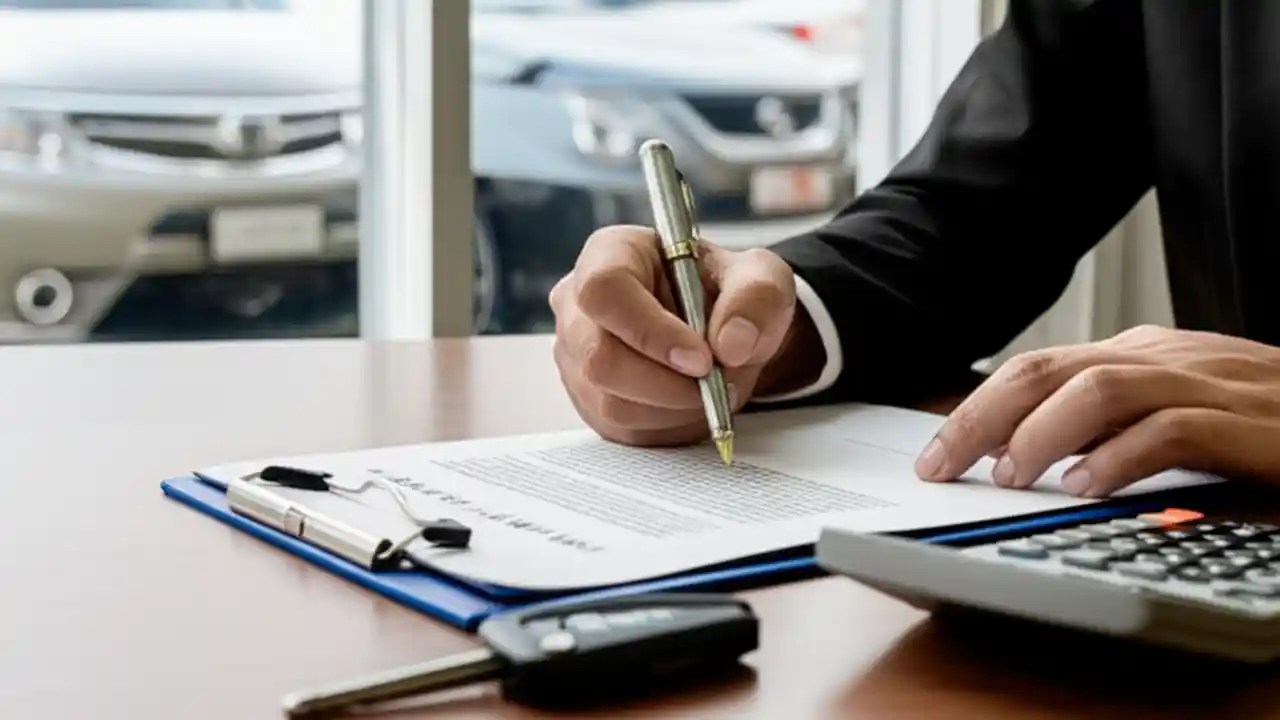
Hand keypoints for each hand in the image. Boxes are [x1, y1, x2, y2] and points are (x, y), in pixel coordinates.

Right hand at [550, 225, 818, 446]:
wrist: (724, 332)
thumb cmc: (730, 293)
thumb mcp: (761, 278)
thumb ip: (756, 298)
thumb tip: (732, 344)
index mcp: (611, 254)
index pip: (605, 291)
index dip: (650, 331)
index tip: (703, 359)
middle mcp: (578, 304)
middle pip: (599, 358)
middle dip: (668, 384)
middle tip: (718, 384)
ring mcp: (575, 355)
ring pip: (612, 402)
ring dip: (675, 408)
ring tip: (713, 389)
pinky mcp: (588, 398)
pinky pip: (621, 428)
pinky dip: (668, 426)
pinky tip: (691, 403)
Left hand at [914, 325, 1279, 496]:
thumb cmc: (1259, 421)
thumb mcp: (1168, 410)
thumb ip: (1102, 423)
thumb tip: (1011, 452)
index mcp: (1137, 354)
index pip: (1035, 368)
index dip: (975, 410)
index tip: (934, 454)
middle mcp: (1161, 359)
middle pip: (1048, 370)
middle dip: (980, 418)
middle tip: (940, 466)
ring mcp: (1205, 385)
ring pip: (1099, 388)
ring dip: (1040, 434)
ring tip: (1006, 477)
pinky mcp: (1248, 425)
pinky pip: (1170, 431)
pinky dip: (1119, 459)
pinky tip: (1086, 488)